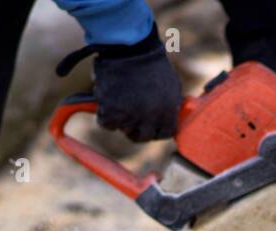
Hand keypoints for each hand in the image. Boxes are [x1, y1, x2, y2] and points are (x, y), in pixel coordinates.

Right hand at [57, 28, 181, 141]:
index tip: (150, 126)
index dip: (157, 130)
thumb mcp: (171, 84)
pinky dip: (105, 115)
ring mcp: (131, 117)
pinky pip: (106, 124)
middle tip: (131, 118)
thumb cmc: (151, 61)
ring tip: (119, 102)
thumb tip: (170, 117)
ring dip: (120, 120)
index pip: (165, 134)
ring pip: (123, 130)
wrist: (130, 47)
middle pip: (143, 137)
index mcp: (168, 112)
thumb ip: (171, 104)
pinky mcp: (111, 111)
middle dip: (137, 129)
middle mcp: (150, 118)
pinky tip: (108, 103)